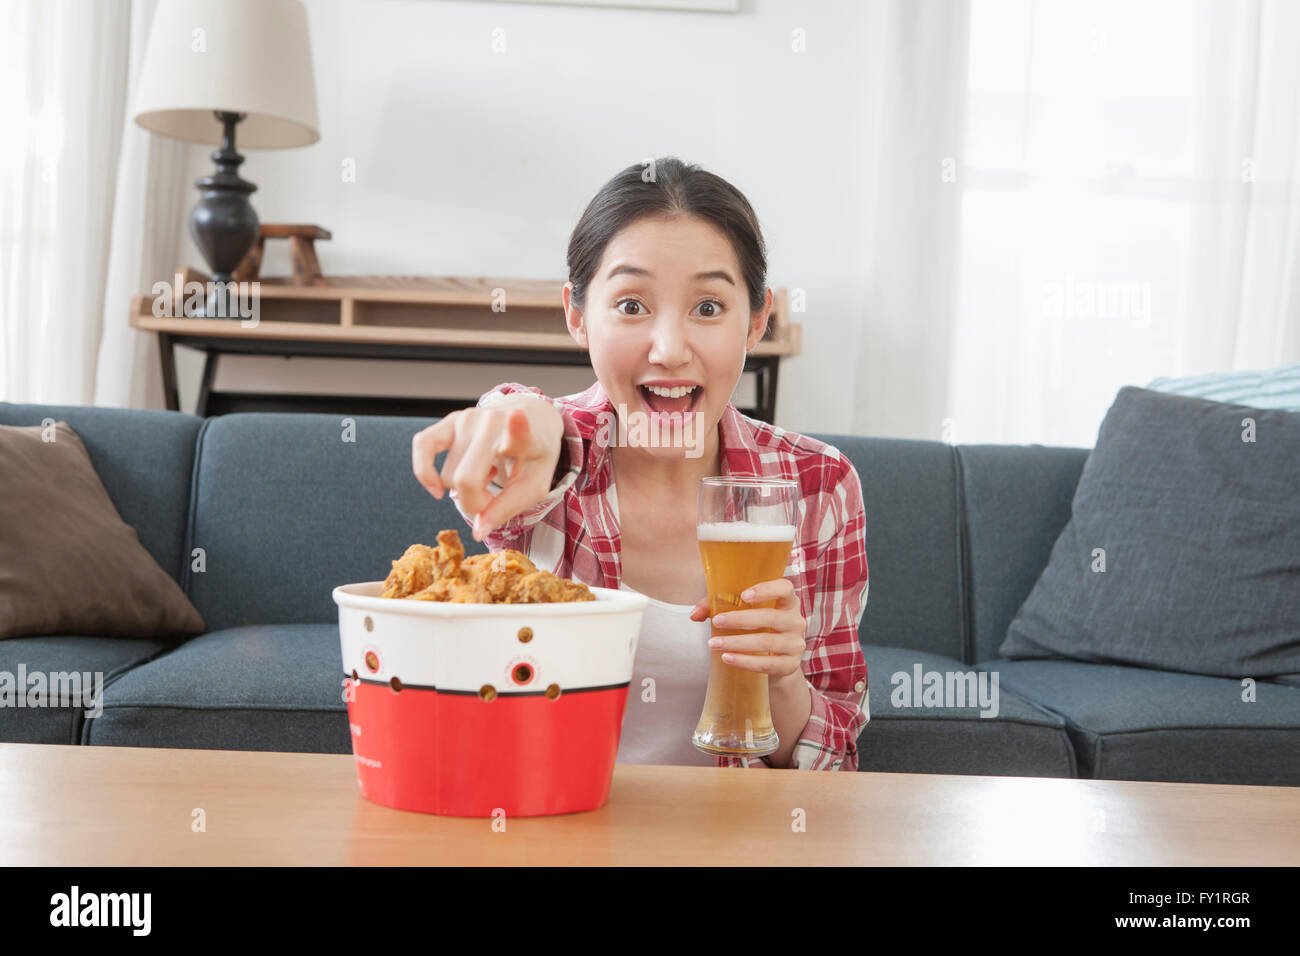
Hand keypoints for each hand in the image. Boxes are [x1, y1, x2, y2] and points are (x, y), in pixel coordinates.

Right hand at [411, 398, 562, 540]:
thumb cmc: (531, 458)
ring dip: (463, 489)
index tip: (517, 416)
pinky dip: (424, 471)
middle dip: (475, 503)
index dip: (517, 426)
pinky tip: (437, 489)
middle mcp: (493, 422)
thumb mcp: (534, 487)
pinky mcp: (450, 420)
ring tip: (485, 477)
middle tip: (492, 499)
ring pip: (448, 475)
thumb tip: (477, 532)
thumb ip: (507, 509)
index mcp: (525, 438)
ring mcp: (469, 418)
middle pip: (466, 480)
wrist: (530, 420)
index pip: (520, 431)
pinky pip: (422, 444)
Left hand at [688, 577, 806, 684]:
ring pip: (767, 642)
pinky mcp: (790, 665)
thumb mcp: (740, 612)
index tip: (744, 595)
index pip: (785, 588)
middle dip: (740, 619)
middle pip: (771, 617)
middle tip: (716, 621)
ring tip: (714, 644)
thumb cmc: (755, 627)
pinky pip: (767, 664)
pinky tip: (727, 658)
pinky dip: (745, 661)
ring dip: (737, 643)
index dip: (767, 590)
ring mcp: (795, 644)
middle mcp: (796, 620)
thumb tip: (694, 614)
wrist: (775, 660)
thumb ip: (715, 607)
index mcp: (787, 601)